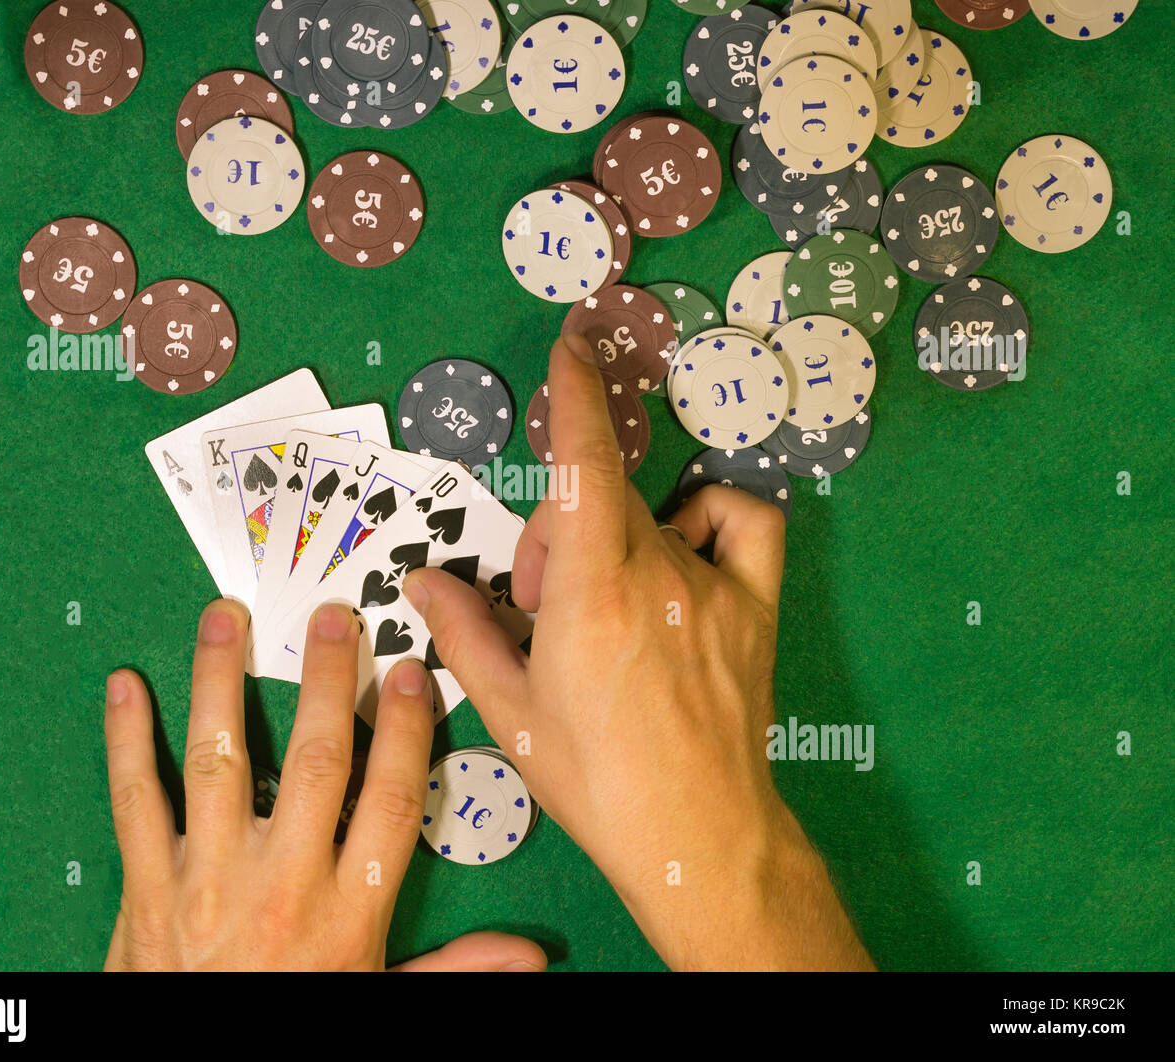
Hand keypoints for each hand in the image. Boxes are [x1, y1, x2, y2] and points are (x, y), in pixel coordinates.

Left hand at [103, 600, 545, 971]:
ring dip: (221, 683)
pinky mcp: (146, 886)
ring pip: (219, 761)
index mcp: (347, 912)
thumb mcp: (381, 1001)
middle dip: (326, 683)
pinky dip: (127, 740)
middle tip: (332, 618)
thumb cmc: (293, 1024)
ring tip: (226, 618)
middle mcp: (281, 885)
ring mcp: (207, 879)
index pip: (388, 801)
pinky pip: (135, 801)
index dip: (404, 730)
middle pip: (312, 762)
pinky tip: (125, 687)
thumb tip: (532, 958)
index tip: (410, 672)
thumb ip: (454, 971)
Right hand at [402, 335, 871, 970]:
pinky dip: (704, 520)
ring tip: (603, 608)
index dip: (575, 390)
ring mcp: (715, 585)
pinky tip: (679, 565)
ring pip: (650, 518)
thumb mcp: (511, 709)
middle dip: (556, 535)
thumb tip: (423, 580)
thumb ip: (465, 630)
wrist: (699, 835)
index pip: (583, 460)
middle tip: (542, 604)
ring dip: (612, 542)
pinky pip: (740, 519)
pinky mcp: (756, 605)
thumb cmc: (595, 780)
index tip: (573, 340)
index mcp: (591, 591)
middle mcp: (658, 571)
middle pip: (598, 500)